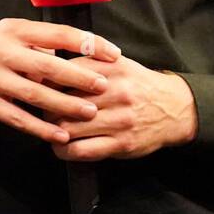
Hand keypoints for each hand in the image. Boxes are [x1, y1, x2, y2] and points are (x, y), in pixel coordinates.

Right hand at [0, 18, 120, 145]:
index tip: (112, 54)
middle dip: (79, 77)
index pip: (59, 34)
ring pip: (35, 94)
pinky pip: (18, 118)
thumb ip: (39, 43)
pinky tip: (60, 135)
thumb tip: (76, 52)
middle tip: (104, 86)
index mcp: (14, 30)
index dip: (88, 43)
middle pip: (49, 65)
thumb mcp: (8, 34)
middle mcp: (3, 52)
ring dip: (65, 105)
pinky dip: (41, 128)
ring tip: (89, 112)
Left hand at [47, 55, 196, 160]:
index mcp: (112, 68)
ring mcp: (119, 120)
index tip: (38, 87)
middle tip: (41, 110)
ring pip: (69, 128)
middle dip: (46, 108)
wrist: (175, 108)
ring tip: (49, 129)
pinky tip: (61, 148)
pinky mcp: (122, 144)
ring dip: (52, 131)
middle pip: (63, 101)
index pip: (66, 73)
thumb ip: (89, 61)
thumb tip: (50, 65)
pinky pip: (82, 151)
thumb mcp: (118, 63)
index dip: (46, 81)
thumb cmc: (139, 85)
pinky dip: (64, 151)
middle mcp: (116, 92)